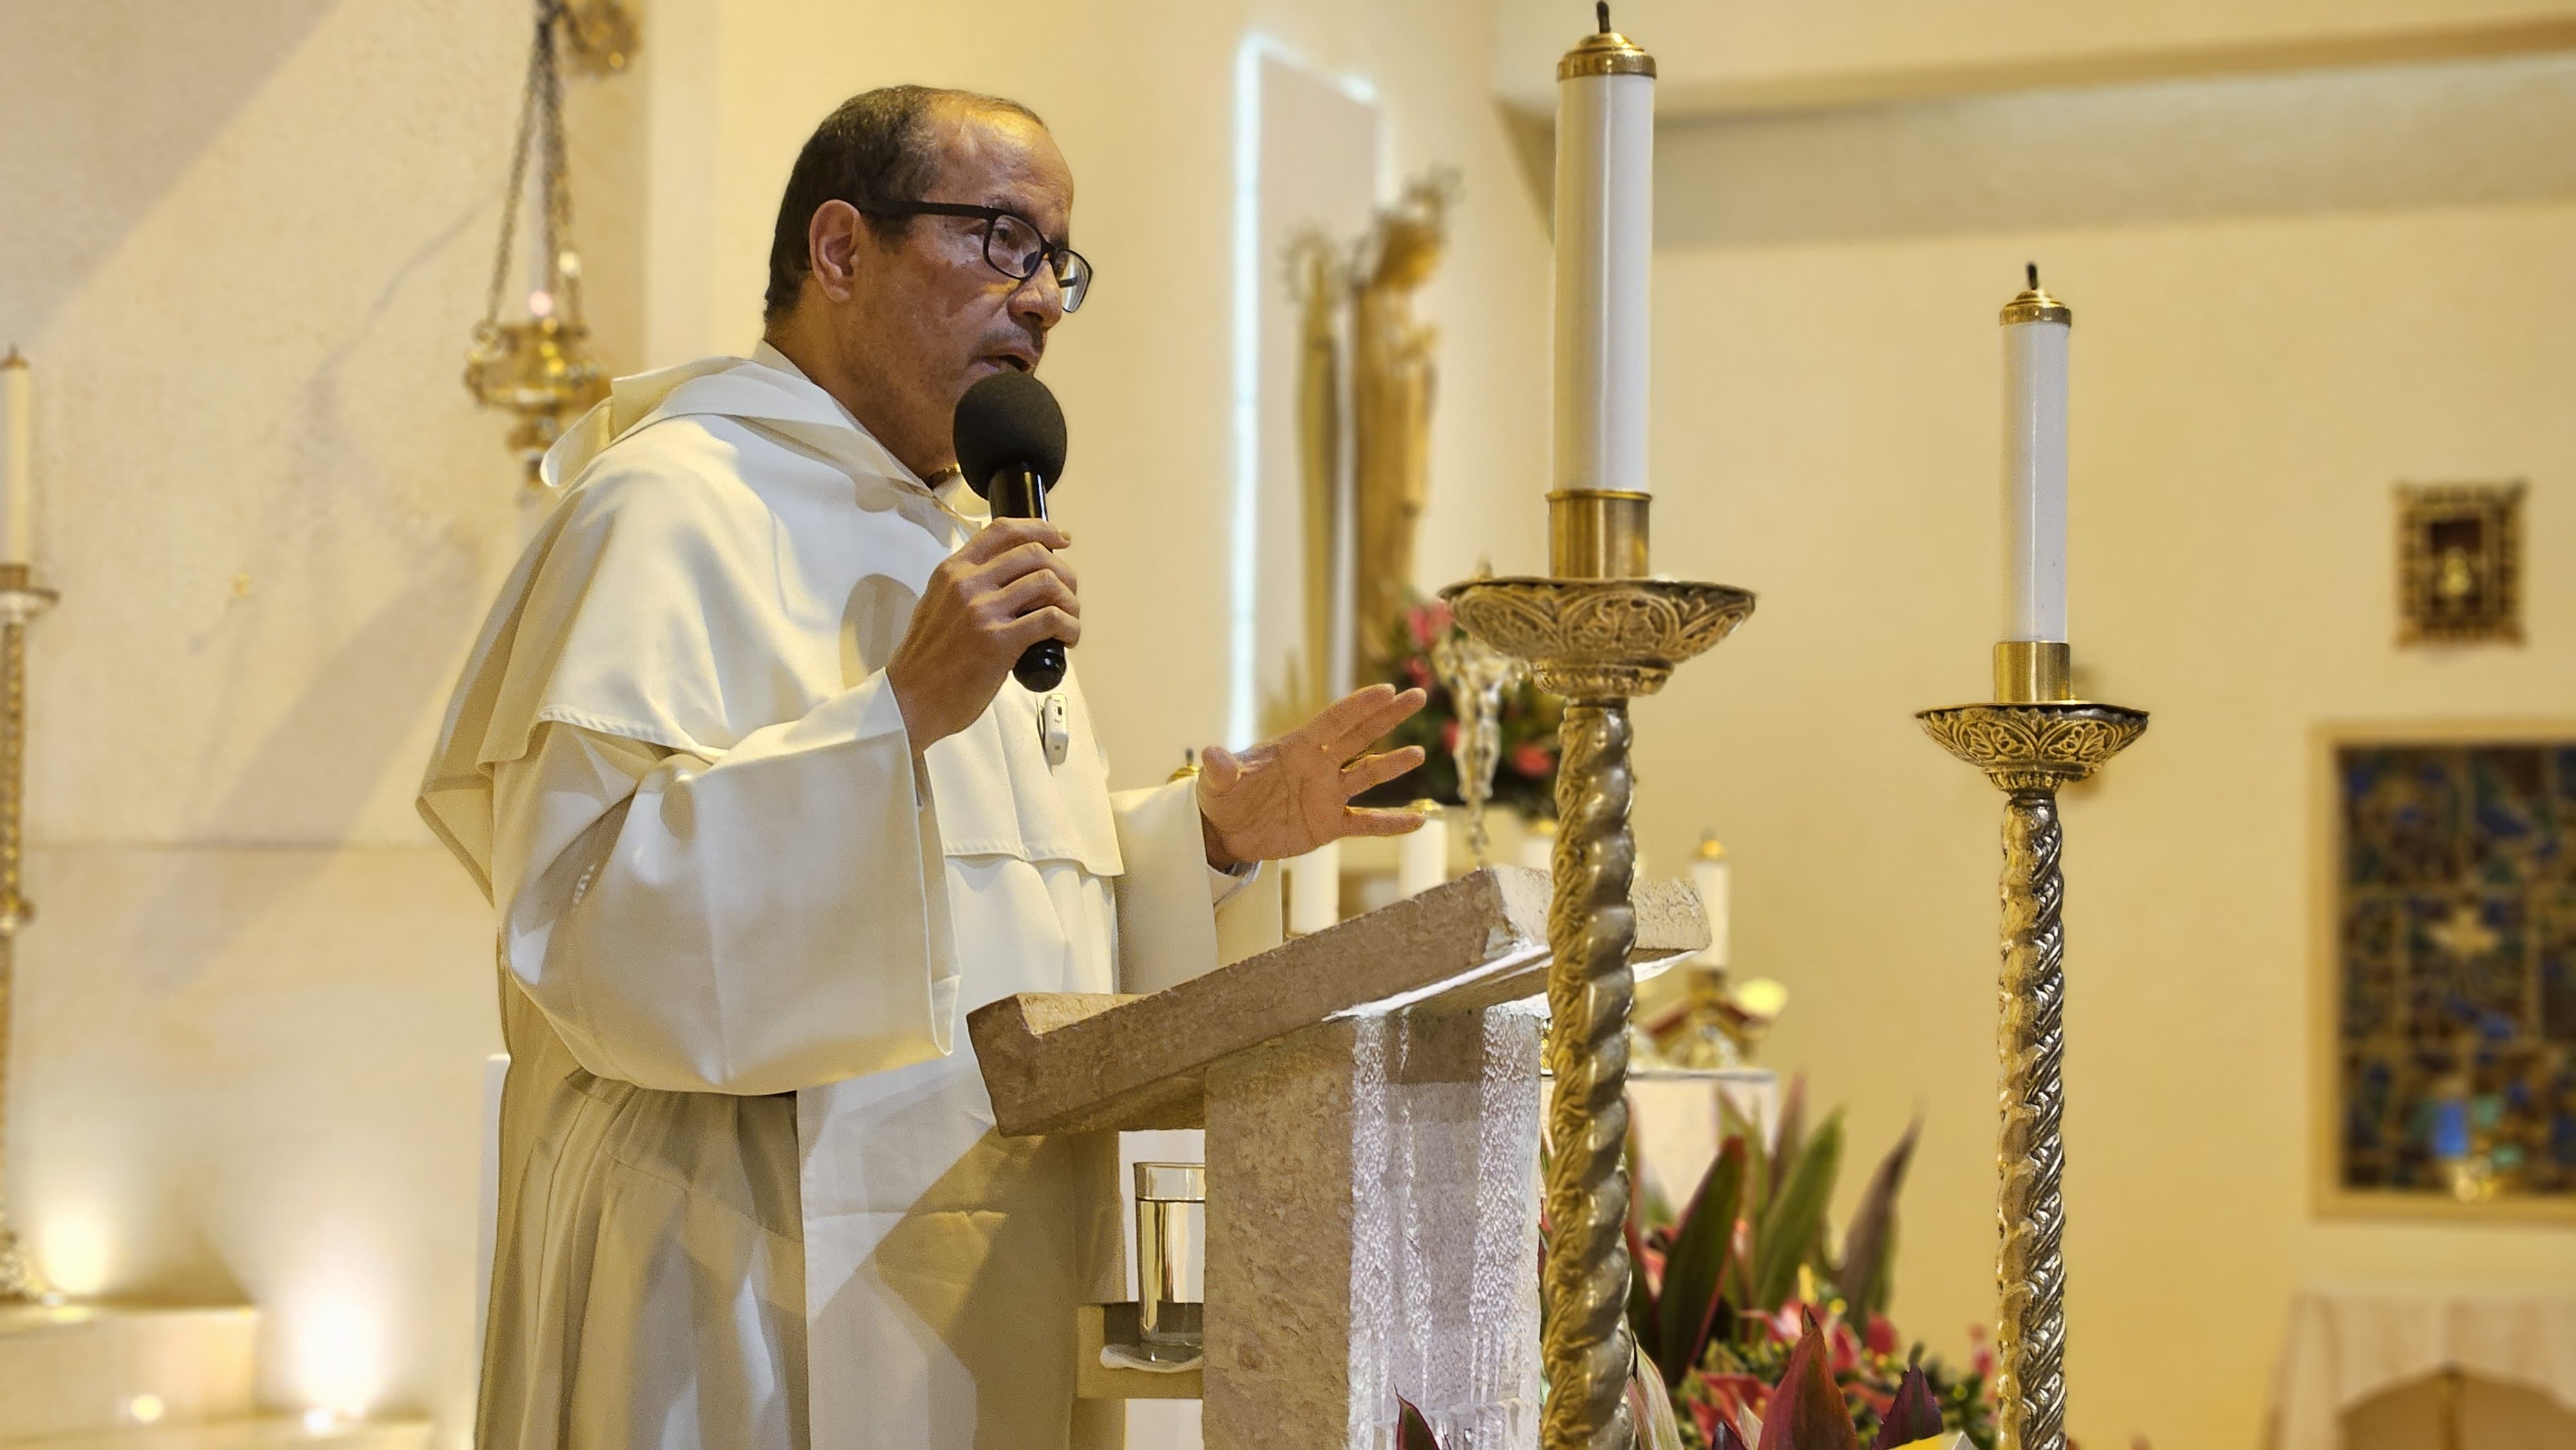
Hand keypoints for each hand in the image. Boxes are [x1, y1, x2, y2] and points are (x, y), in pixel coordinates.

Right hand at [886, 517, 1078, 749]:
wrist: (910, 699)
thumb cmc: (925, 660)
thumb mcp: (937, 605)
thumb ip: (964, 587)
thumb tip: (1004, 580)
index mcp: (952, 571)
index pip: (1002, 530)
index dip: (1039, 529)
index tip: (1059, 539)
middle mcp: (967, 583)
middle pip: (1034, 554)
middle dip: (1063, 572)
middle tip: (1068, 594)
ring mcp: (983, 610)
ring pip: (1047, 583)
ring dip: (1069, 601)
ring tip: (1069, 620)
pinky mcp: (999, 640)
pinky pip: (1050, 618)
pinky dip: (1069, 626)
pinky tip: (1067, 638)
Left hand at [1196, 684, 1429, 866]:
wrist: (1226, 831)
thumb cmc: (1223, 797)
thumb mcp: (1217, 783)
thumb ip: (1221, 769)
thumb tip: (1211, 755)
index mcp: (1296, 748)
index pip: (1332, 722)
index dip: (1359, 706)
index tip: (1386, 690)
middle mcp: (1318, 766)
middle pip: (1360, 736)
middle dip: (1388, 716)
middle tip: (1417, 696)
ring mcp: (1327, 795)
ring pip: (1367, 776)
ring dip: (1393, 765)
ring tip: (1419, 753)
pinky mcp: (1329, 825)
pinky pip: (1366, 823)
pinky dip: (1391, 824)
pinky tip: (1420, 822)